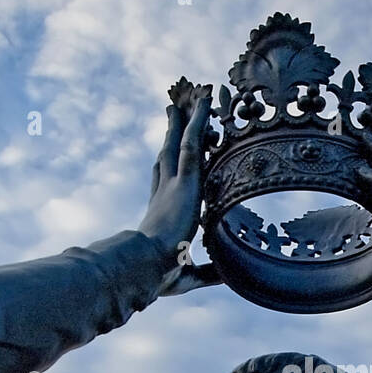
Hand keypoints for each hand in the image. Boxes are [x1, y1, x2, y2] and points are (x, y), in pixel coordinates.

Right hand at [138, 93, 221, 295]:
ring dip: (186, 118)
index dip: (164, 167)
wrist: (144, 266)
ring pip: (181, 142)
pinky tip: (205, 100)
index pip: (162, 183)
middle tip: (173, 110)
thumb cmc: (158, 277)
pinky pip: (195, 142)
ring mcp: (174, 184)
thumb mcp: (188, 276)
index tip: (163, 153)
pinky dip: (199, 120)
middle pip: (168, 154)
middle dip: (171, 133)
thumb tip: (227, 275)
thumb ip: (208, 273)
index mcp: (161, 214)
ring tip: (190, 95)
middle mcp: (164, 193)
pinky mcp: (185, 180)